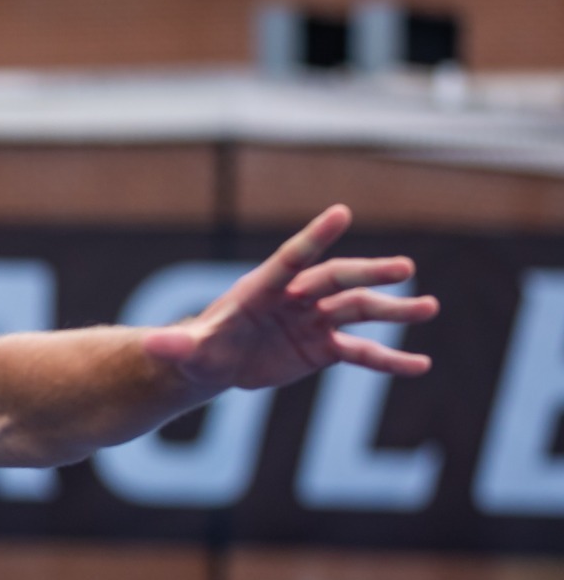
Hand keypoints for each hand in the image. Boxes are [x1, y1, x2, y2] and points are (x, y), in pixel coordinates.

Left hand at [142, 205, 439, 391]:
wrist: (215, 364)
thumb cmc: (199, 348)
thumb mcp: (187, 351)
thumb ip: (174, 344)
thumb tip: (150, 345)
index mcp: (262, 290)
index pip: (291, 259)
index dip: (314, 238)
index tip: (341, 213)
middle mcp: (295, 299)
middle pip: (335, 281)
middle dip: (366, 275)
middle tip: (403, 269)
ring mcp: (313, 321)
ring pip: (358, 312)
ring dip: (392, 311)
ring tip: (429, 308)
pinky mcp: (323, 348)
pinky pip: (362, 354)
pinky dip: (389, 360)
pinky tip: (420, 366)